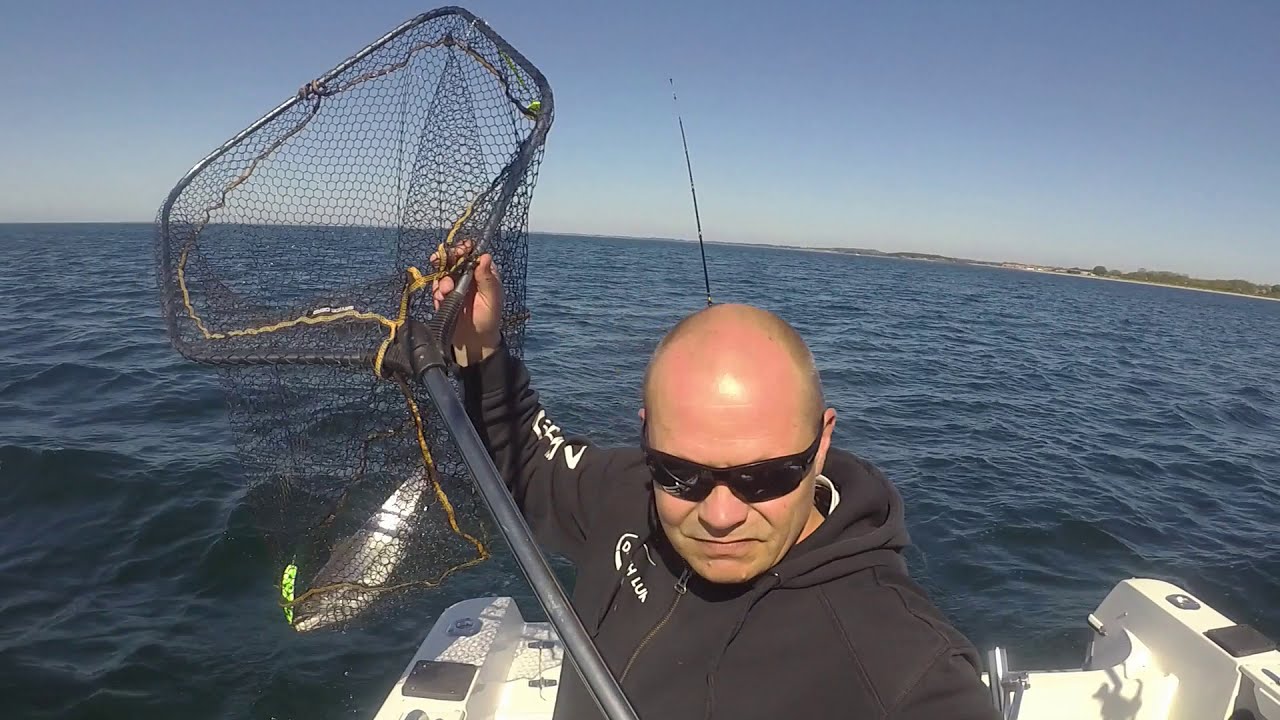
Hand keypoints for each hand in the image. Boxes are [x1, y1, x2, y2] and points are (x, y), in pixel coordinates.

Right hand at [431, 243, 503, 363]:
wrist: (474, 341)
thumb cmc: (489, 318)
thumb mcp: (492, 298)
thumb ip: (487, 278)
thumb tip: (485, 256)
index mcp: (483, 272)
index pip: (472, 253)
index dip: (464, 248)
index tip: (458, 250)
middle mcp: (467, 275)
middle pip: (453, 258)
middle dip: (446, 259)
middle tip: (439, 261)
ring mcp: (454, 284)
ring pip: (442, 271)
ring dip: (441, 278)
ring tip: (446, 290)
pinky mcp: (443, 295)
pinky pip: (436, 287)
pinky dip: (437, 291)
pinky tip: (442, 300)